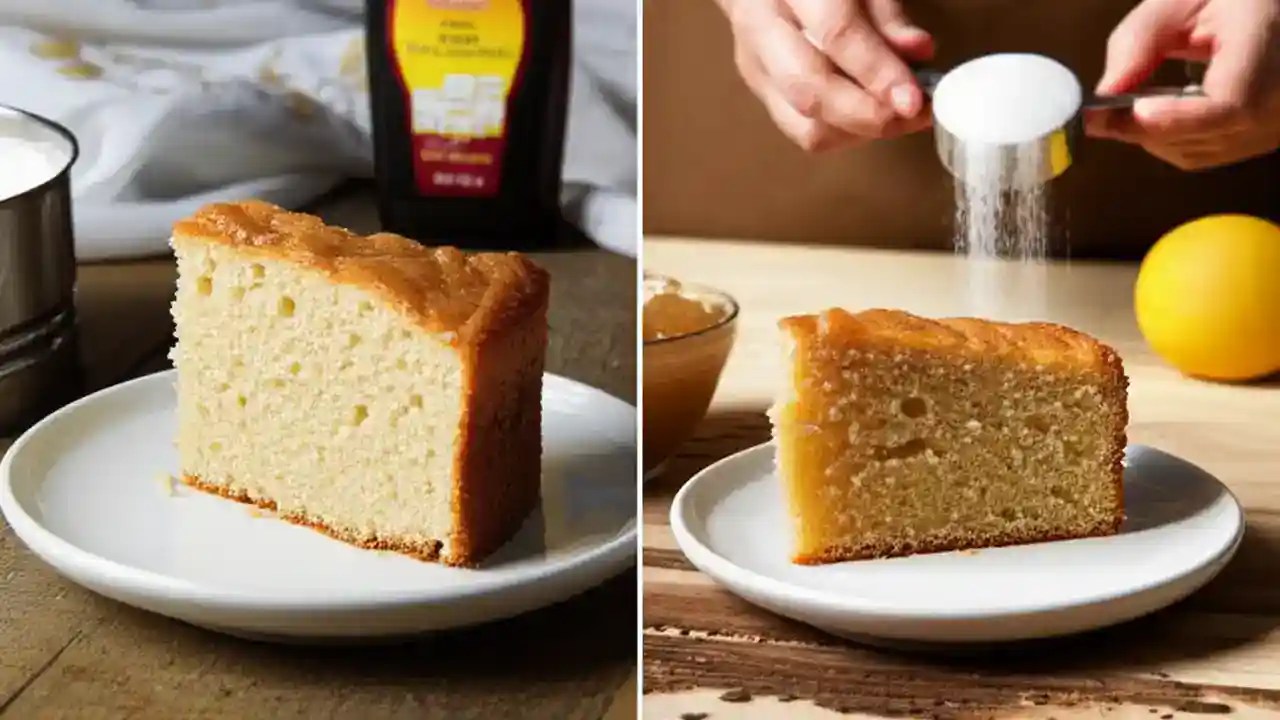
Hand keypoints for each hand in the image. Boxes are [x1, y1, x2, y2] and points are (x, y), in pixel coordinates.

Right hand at [717, 0, 934, 151]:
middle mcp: (760, 28)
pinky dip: (843, 131)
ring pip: (803, 125)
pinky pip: (801, 129)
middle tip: (912, 115)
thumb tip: (919, 51)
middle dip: (866, 116)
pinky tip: (869, 115)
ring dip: (857, 131)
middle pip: (808, 92)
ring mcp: (755, 65)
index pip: (835, 36)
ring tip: (897, 115)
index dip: (878, 73)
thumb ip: (885, 12)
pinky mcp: (760, 90)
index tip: (914, 99)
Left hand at [1087, 0, 1279, 169]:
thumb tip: (1106, 92)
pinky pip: (1202, 154)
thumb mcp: (1178, 1)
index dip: (1177, 116)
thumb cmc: (1226, 1)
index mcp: (1265, 47)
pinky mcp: (1257, 137)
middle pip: (1205, 134)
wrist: (1262, 15)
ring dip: (1151, 134)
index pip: (1230, 104)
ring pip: (1198, 151)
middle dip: (1144, 126)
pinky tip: (1157, 112)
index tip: (1135, 110)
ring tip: (1128, 106)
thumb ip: (1139, 40)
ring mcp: (1270, 124)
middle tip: (1098, 115)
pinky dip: (1167, 138)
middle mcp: (1276, 97)